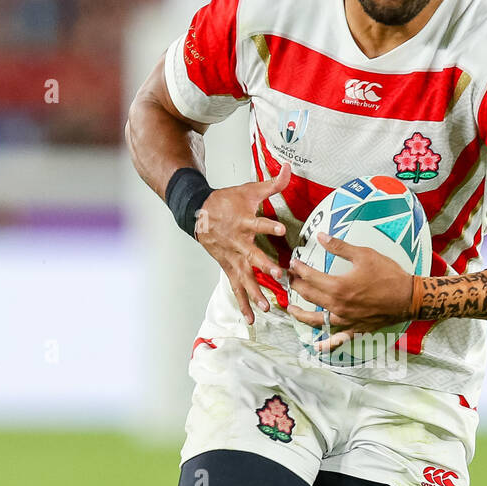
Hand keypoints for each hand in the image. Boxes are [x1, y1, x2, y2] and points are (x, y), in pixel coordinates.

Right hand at [195, 163, 290, 323]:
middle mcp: (238, 243)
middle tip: (279, 274)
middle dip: (265, 266)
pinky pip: (237, 289)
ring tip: (267, 307)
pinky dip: (244, 304)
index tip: (282, 230)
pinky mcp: (228, 268)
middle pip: (252, 256)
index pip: (258, 224)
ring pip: (244, 278)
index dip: (269, 226)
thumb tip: (288, 166)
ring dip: (256, 293)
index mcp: (244, 223)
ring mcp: (232, 258)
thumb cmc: (227, 201)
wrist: (198, 214)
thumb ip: (272, 182)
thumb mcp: (249, 190)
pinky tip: (253, 319)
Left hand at [288, 232, 414, 351]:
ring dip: (301, 313)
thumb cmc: (389, 275)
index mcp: (338, 286)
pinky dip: (325, 343)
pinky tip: (316, 346)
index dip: (298, 269)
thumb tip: (320, 236)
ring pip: (316, 319)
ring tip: (291, 308)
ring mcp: (345, 320)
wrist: (409, 297)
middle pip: (309, 296)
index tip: (293, 263)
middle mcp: (338, 306)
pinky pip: (337, 339)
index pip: (310, 277)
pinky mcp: (355, 329)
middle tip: (289, 279)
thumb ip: (339, 246)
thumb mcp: (364, 255)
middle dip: (296, 286)